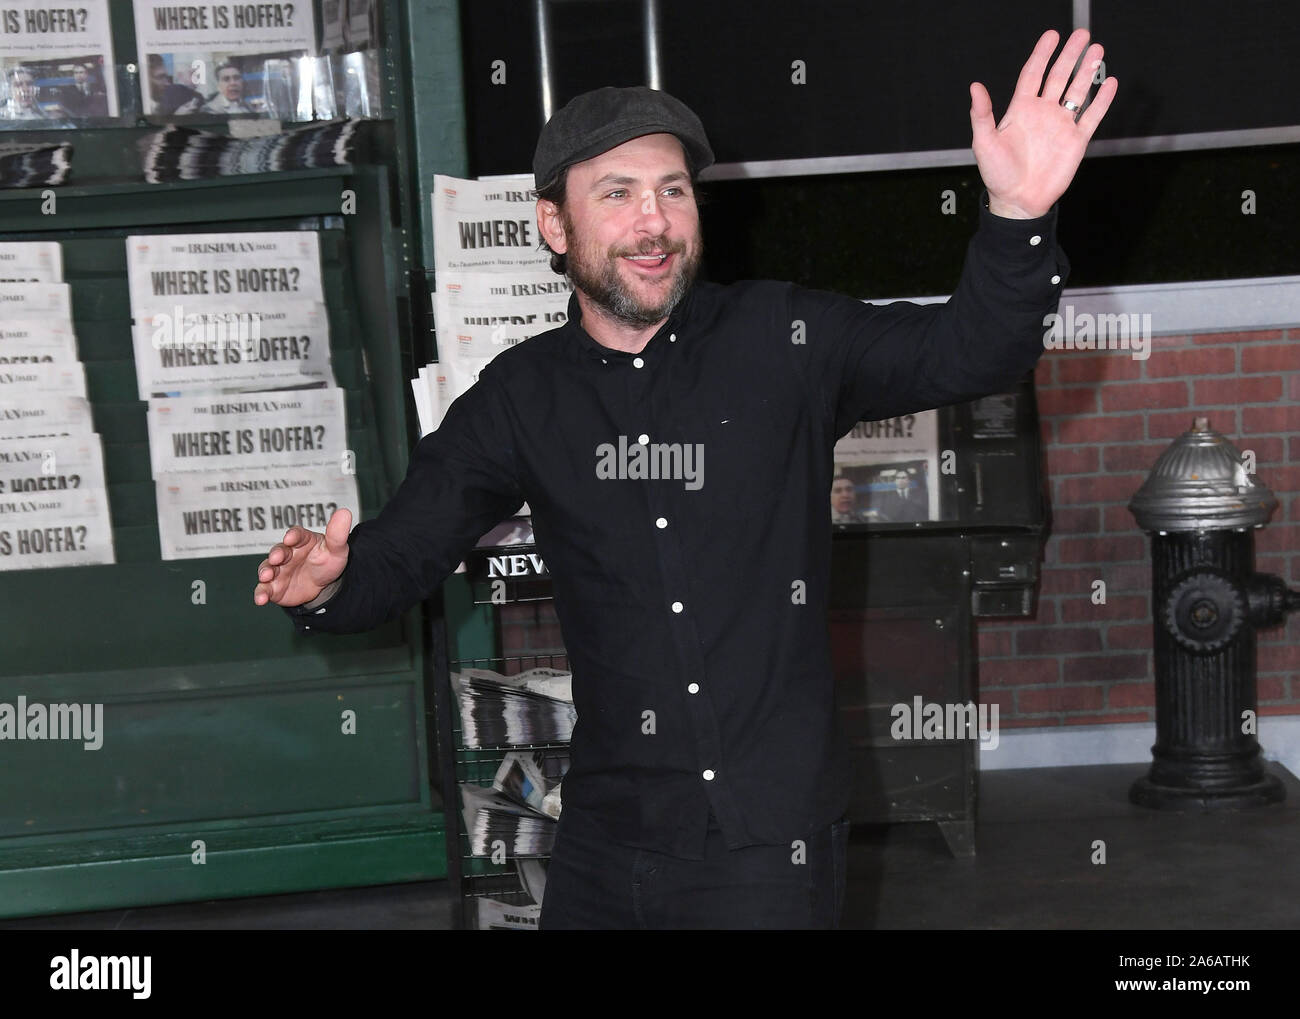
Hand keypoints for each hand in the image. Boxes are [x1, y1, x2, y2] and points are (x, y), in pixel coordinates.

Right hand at [252, 507, 351, 606]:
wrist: (324, 586)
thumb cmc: (327, 562)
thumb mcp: (336, 550)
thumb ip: (337, 534)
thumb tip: (344, 512)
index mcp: (302, 541)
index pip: (297, 535)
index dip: (294, 535)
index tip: (291, 538)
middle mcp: (287, 554)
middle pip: (279, 551)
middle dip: (276, 553)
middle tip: (276, 558)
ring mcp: (278, 570)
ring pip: (267, 569)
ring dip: (265, 572)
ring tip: (266, 576)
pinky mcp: (274, 587)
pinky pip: (265, 589)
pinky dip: (261, 593)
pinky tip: (261, 599)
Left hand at [970, 28, 1117, 218]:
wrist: (1018, 201)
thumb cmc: (998, 175)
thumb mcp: (984, 143)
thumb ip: (982, 114)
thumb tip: (975, 87)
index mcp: (1020, 110)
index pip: (1033, 74)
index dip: (1042, 54)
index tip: (1051, 36)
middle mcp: (1042, 113)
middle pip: (1058, 76)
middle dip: (1070, 55)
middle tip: (1081, 35)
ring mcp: (1060, 125)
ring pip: (1077, 91)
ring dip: (1087, 71)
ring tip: (1097, 50)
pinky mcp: (1076, 141)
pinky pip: (1092, 116)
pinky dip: (1102, 100)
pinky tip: (1109, 83)